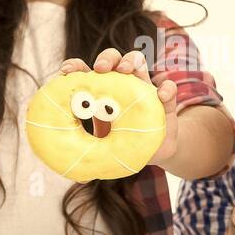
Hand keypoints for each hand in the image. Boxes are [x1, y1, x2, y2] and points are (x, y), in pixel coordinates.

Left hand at [58, 48, 178, 166]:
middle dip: (106, 59)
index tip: (66, 71)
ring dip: (131, 61)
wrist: (156, 152)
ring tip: (126, 70)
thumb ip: (93, 154)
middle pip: (112, 59)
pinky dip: (166, 89)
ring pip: (138, 61)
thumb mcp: (107, 149)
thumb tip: (80, 175)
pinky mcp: (165, 99)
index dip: (74, 67)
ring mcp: (144, 88)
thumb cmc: (125, 145)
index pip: (85, 72)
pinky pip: (168, 88)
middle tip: (100, 69)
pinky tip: (162, 97)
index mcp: (102, 93)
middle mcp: (122, 84)